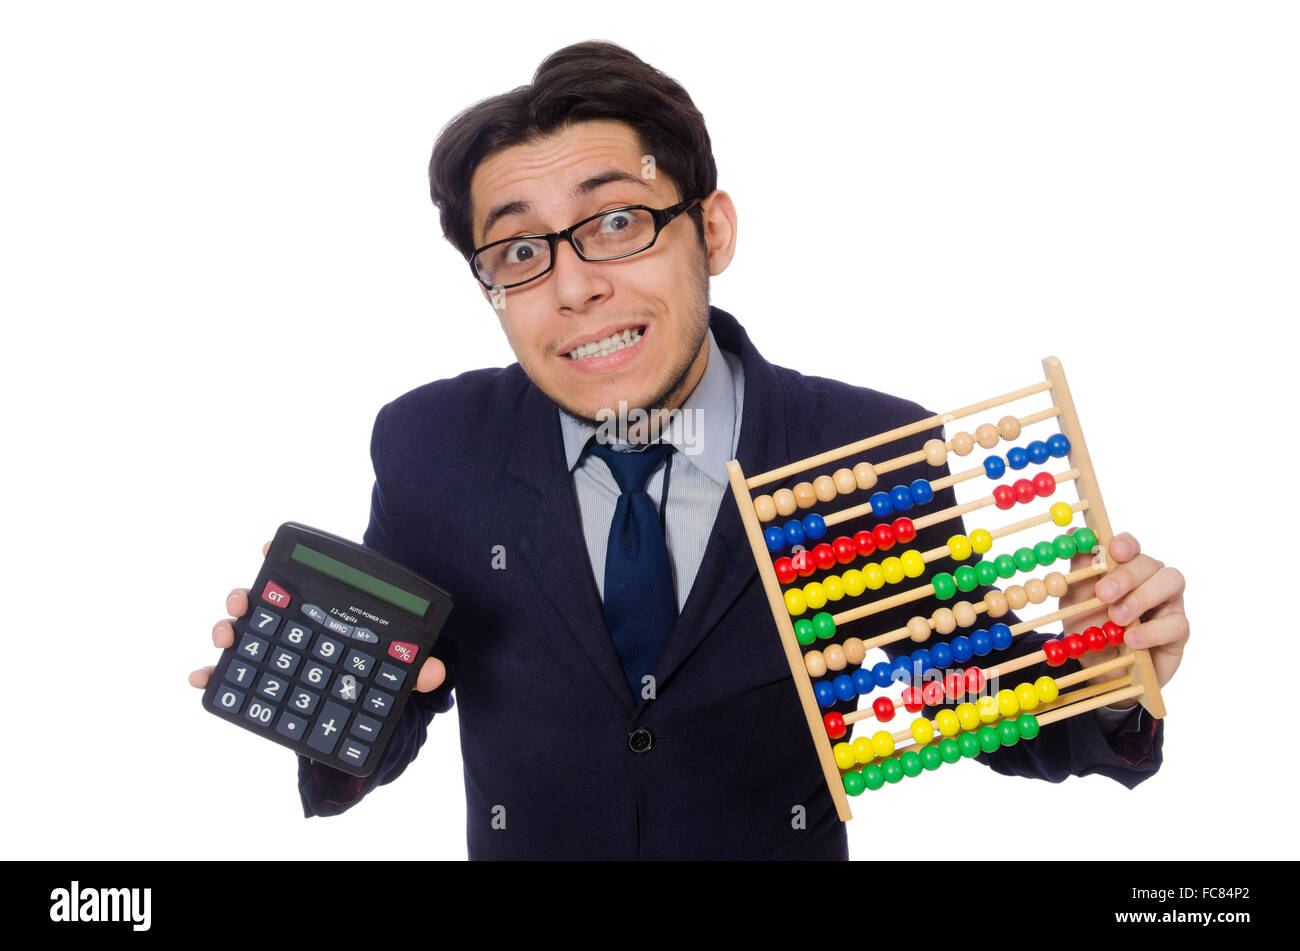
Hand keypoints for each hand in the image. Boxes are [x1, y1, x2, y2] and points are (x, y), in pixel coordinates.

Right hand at [187, 541, 447, 692]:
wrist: (356, 716)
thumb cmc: (375, 678)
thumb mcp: (399, 673)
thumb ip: (416, 671)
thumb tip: (433, 673)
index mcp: (324, 608)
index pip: (303, 576)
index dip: (282, 556)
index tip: (268, 546)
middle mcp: (291, 623)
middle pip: (261, 599)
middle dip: (245, 595)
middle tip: (244, 602)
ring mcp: (269, 650)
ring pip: (240, 630)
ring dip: (227, 627)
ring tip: (227, 635)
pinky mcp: (256, 680)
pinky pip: (227, 674)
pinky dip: (210, 674)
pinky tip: (199, 677)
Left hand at [1058, 531, 1187, 706]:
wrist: (1099, 668)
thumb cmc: (1088, 627)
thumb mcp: (1074, 601)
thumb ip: (1077, 572)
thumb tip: (1072, 535)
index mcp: (1123, 567)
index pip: (1130, 546)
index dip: (1124, 544)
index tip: (1113, 550)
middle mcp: (1150, 578)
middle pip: (1149, 562)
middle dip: (1126, 576)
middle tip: (1103, 595)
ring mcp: (1168, 602)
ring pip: (1172, 582)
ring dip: (1142, 597)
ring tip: (1117, 618)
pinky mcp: (1178, 630)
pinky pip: (1176, 623)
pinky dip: (1152, 631)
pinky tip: (1132, 640)